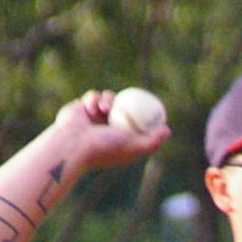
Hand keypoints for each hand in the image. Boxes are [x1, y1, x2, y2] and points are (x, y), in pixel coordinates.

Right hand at [54, 90, 171, 169]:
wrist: (73, 144)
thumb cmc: (103, 147)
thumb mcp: (133, 146)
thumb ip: (152, 141)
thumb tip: (168, 130)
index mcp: (119, 142)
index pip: (136, 124)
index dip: (145, 115)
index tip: (153, 106)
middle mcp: (107, 130)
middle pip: (123, 108)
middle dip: (128, 101)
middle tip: (135, 95)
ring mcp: (93, 119)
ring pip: (108, 99)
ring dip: (108, 99)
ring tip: (105, 108)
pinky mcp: (81, 110)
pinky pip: (93, 96)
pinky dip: (93, 99)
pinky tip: (91, 108)